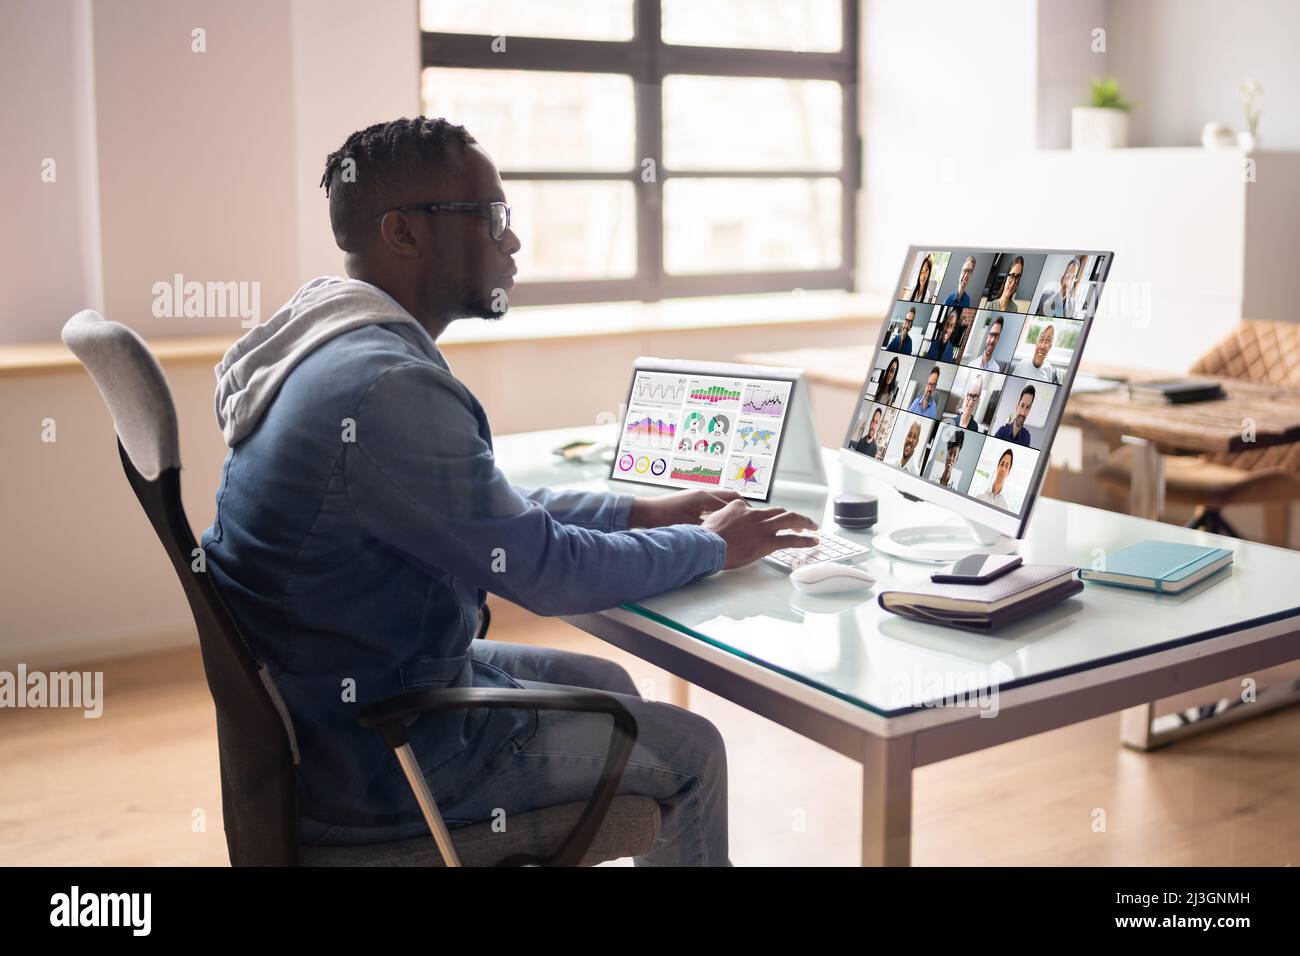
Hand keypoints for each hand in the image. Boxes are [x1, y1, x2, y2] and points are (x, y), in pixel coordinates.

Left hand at [627, 489, 744, 528]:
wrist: (645, 512)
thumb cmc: (663, 518)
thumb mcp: (688, 527)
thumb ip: (708, 529)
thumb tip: (724, 534)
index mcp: (704, 497)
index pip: (733, 502)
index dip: (745, 513)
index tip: (754, 522)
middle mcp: (703, 493)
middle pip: (732, 496)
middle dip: (743, 508)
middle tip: (753, 519)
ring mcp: (698, 495)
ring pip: (723, 499)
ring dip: (733, 508)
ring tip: (742, 521)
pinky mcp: (693, 500)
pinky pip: (714, 503)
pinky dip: (722, 510)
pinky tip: (724, 522)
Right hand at [701, 500, 819, 569]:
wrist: (706, 545)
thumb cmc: (704, 538)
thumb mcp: (710, 522)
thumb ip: (720, 521)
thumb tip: (720, 527)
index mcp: (739, 507)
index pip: (755, 510)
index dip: (762, 517)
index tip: (765, 524)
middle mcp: (754, 514)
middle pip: (779, 511)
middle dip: (792, 516)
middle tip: (801, 521)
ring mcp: (762, 527)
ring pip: (790, 520)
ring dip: (804, 522)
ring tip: (813, 526)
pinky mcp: (768, 542)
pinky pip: (791, 540)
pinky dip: (805, 540)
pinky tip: (813, 541)